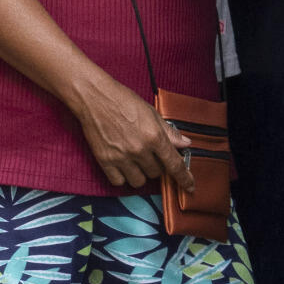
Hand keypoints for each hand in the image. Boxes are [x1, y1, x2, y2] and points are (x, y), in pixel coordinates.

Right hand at [69, 74, 194, 192]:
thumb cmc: (122, 100)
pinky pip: (119, 182)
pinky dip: (123, 176)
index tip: (189, 187)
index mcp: (154, 136)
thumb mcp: (151, 112)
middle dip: (156, 165)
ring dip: (140, 173)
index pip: (175, 165)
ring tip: (135, 159)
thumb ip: (169, 131)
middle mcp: (139, 149)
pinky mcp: (105, 161)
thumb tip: (185, 143)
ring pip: (140, 181)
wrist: (94, 97)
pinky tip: (122, 164)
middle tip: (148, 153)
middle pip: (156, 173)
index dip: (184, 179)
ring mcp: (121, 157)